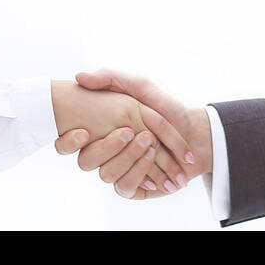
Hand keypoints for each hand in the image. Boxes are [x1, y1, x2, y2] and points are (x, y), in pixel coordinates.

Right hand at [56, 69, 212, 199]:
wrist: (196, 132)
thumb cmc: (167, 106)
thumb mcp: (140, 85)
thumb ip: (110, 77)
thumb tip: (80, 77)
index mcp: (101, 129)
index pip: (71, 141)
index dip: (68, 142)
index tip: (82, 132)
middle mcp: (106, 152)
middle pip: (87, 161)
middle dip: (109, 148)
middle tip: (132, 133)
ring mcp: (119, 170)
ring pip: (107, 174)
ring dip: (129, 159)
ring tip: (150, 144)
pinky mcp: (132, 187)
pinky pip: (125, 187)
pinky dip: (140, 174)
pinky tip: (151, 163)